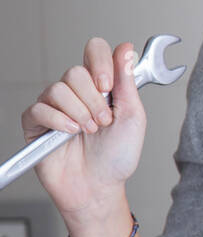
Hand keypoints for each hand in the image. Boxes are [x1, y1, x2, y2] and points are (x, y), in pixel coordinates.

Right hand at [22, 38, 146, 220]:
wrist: (99, 188)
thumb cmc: (117, 157)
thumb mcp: (132, 117)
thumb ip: (128, 82)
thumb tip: (126, 49)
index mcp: (101, 86)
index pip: (95, 50)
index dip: (101, 62)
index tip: (108, 85)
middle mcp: (77, 92)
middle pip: (75, 71)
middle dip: (93, 100)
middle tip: (102, 121)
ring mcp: (55, 106)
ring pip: (58, 89)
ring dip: (79, 113)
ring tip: (88, 132)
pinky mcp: (36, 123)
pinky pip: (39, 109)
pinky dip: (58, 121)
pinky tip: (69, 134)